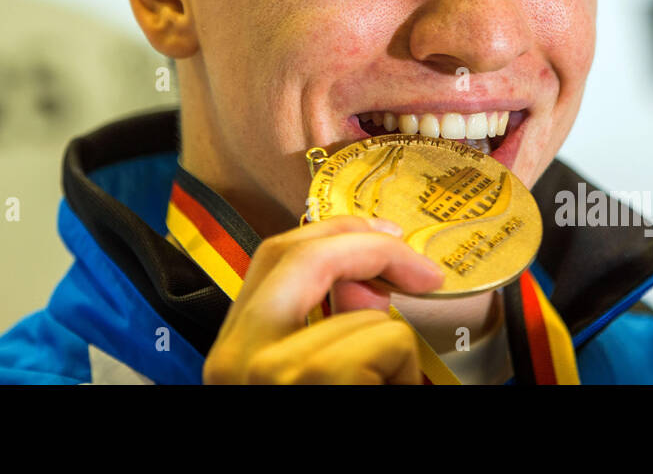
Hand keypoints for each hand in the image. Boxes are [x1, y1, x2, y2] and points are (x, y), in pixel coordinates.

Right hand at [202, 215, 444, 383]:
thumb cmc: (327, 419)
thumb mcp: (312, 369)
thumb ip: (325, 324)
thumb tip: (366, 290)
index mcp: (232, 350)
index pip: (272, 257)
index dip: (332, 233)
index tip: (384, 237)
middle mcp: (233, 357)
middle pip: (299, 254)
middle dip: (368, 246)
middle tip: (421, 269)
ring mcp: (267, 370)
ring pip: (359, 308)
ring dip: (393, 344)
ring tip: (387, 383)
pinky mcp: (309, 382)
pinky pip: (386, 340)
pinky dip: (406, 367)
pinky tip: (391, 391)